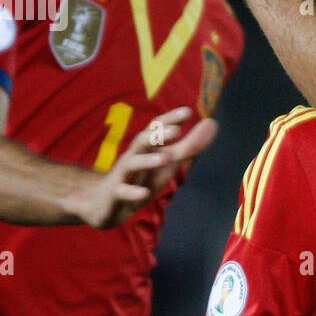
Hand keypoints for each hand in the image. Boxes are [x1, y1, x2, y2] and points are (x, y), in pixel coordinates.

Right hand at [76, 106, 217, 227]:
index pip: (156, 129)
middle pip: (142, 141)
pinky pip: (122, 192)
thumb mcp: (168, 162)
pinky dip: (133, 192)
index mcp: (146, 148)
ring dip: (148, 160)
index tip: (188, 112)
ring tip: (165, 158)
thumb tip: (213, 123)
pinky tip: (144, 193)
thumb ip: (190, 145)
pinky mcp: (114, 194)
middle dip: (158, 135)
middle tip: (177, 131)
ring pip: (132, 164)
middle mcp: (133, 157)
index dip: (170, 120)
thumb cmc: (142, 177)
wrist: (103, 203)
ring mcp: (123, 175)